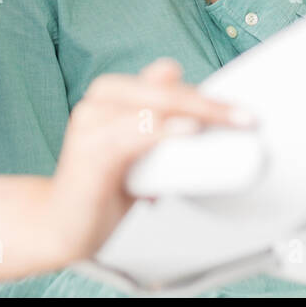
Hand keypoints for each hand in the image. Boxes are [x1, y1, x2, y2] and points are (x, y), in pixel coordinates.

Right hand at [44, 58, 248, 261]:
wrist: (60, 225)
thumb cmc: (100, 188)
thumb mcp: (142, 154)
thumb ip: (164, 132)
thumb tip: (202, 122)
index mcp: (113, 95)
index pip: (168, 81)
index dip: (206, 94)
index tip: (241, 112)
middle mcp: (100, 101)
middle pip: (165, 91)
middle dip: (210, 104)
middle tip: (244, 119)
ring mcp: (91, 123)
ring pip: (154, 106)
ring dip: (196, 112)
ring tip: (228, 122)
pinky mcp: (89, 150)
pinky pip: (134, 133)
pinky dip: (164, 130)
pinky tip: (188, 130)